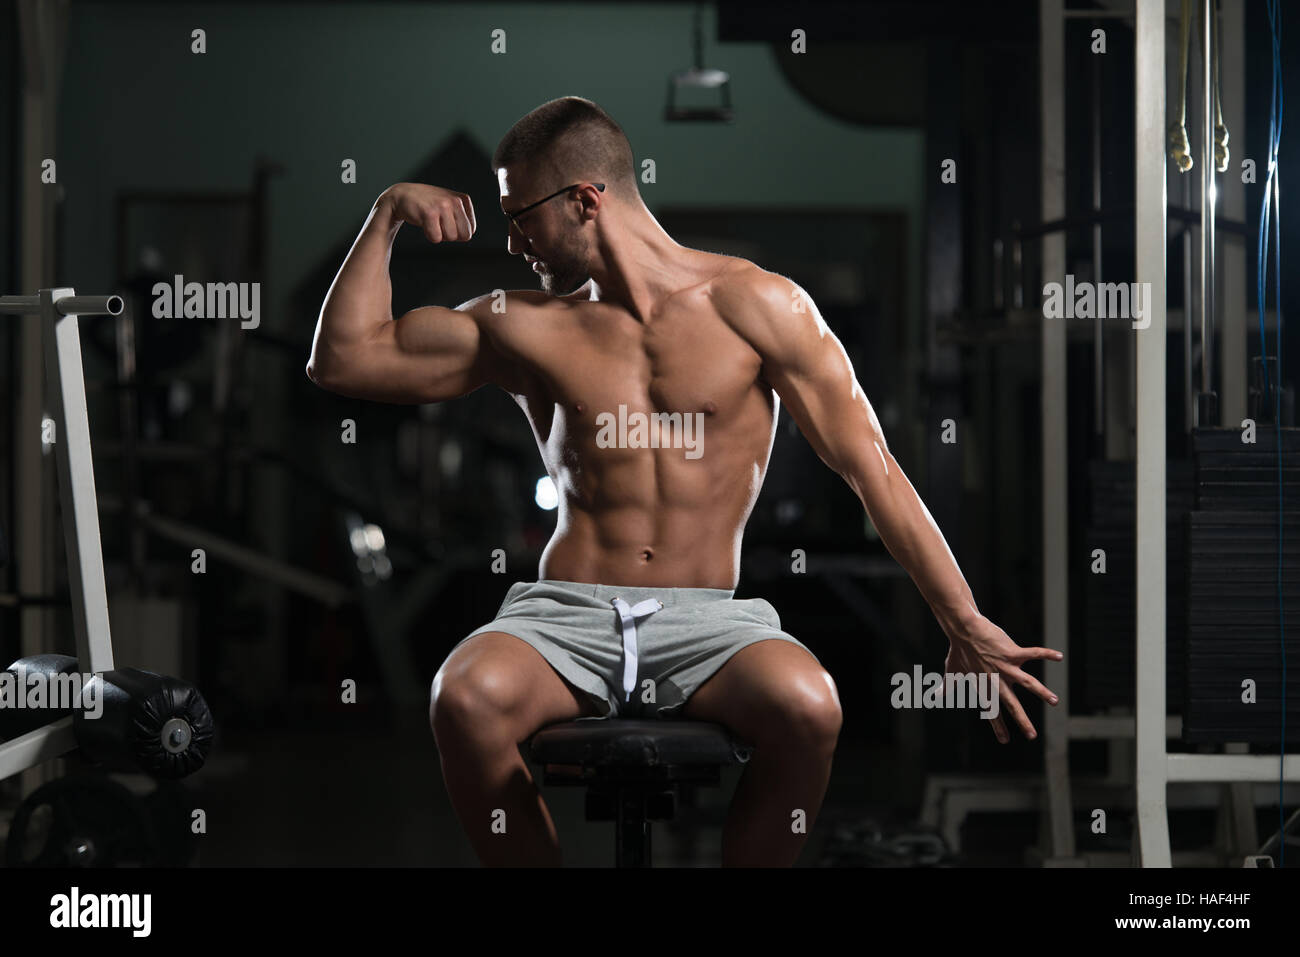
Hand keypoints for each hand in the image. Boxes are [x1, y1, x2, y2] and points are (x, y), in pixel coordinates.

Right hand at [378, 183, 475, 243]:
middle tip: (438, 224)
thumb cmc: (427, 204)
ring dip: (439, 234)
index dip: (457, 231)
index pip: (470, 230)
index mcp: (463, 199)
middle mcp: (455, 201)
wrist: (402, 195)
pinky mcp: (430, 213)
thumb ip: (462, 218)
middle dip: (451, 235)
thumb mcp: (449, 205)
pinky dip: (429, 235)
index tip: (445, 221)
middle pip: (464, 236)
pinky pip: (436, 238)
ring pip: (451, 237)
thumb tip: (468, 236)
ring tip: (431, 221)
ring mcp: (443, 206)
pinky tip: (423, 222)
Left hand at [942, 613, 1061, 743]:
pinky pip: (1033, 653)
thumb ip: (946, 686)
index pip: (992, 710)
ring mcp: (1005, 666)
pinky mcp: (1012, 652)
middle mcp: (996, 680)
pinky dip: (1046, 654)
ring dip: (1041, 692)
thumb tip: (935, 696)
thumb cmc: (958, 651)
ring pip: (1028, 682)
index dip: (998, 725)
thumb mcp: (951, 672)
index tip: (1004, 740)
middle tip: (1032, 736)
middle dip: (1022, 721)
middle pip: (1011, 704)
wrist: (963, 630)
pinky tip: (1059, 657)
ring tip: (1054, 701)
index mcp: (984, 686)